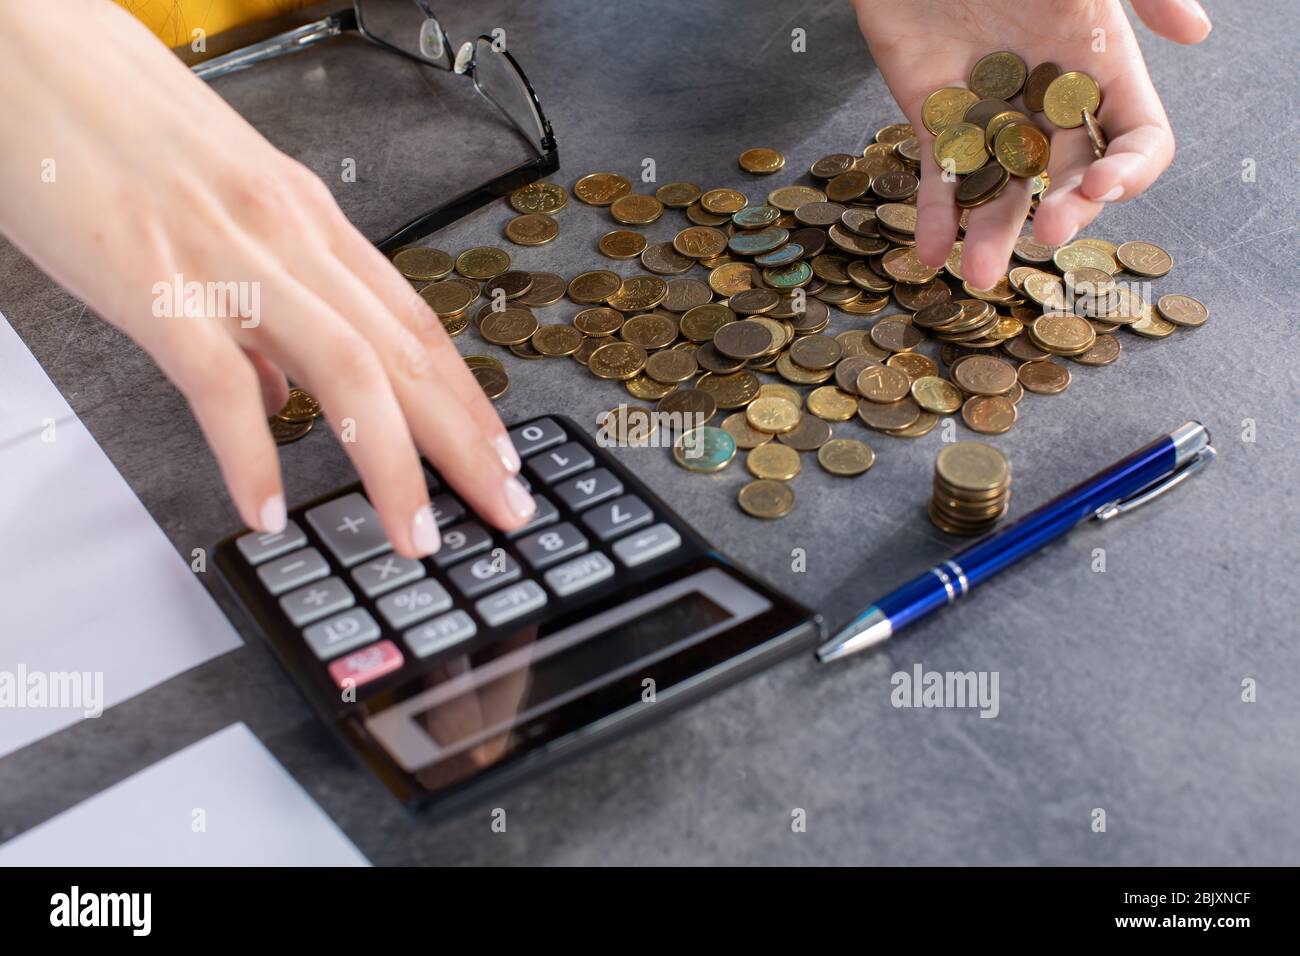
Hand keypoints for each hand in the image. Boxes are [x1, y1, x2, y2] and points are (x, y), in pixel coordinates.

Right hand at [0, 0, 534, 554]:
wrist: (24, 50)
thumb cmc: (117, 125)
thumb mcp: (220, 208)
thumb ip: (263, 304)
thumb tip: (280, 394)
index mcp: (310, 220)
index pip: (418, 325)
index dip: (469, 400)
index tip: (500, 456)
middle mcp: (290, 238)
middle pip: (406, 357)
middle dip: (466, 447)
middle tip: (506, 510)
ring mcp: (229, 260)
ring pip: (346, 371)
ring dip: (391, 466)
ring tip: (414, 536)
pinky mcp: (155, 282)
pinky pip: (218, 384)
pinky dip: (250, 456)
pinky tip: (269, 512)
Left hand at [852, 0, 1210, 288]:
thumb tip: (1199, 31)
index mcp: (1099, 65)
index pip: (1135, 137)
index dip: (1130, 170)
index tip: (1103, 187)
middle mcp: (1049, 98)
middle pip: (1071, 175)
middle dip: (1066, 210)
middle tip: (1046, 232)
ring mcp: (991, 112)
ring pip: (1002, 189)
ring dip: (992, 236)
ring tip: (977, 276)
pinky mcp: (933, 116)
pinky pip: (940, 176)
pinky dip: (935, 216)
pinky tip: (931, 251)